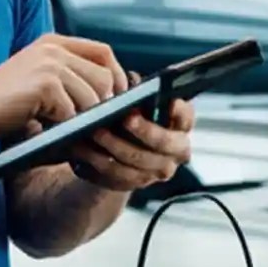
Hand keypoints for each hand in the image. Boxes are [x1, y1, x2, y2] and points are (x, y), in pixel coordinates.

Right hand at [0, 33, 129, 139]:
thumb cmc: (5, 102)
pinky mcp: (46, 84)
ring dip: (80, 118)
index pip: (103, 51)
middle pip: (104, 75)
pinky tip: (44, 125)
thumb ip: (69, 75)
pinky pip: (72, 112)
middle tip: (90, 121)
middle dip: (103, 103)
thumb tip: (114, 92)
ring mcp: (49, 64)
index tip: (117, 98)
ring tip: (59, 124)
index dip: (117, 75)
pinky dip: (62, 126)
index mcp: (53, 42)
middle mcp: (53, 47)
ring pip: (92, 97)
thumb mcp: (39, 77)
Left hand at [67, 98, 195, 191]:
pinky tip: (82, 149)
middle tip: (124, 117)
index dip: (179, 111)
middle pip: (163, 144)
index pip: (185, 116)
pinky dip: (97, 162)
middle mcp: (175, 152)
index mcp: (180, 125)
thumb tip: (131, 82)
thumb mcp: (135, 100)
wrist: (117, 148)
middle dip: (144, 131)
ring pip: (136, 163)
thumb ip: (137, 91)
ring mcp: (155, 172)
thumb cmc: (129, 113)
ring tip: (93, 131)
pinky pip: (115, 177)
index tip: (170, 102)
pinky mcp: (133, 184)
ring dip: (113, 147)